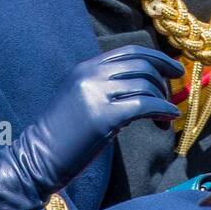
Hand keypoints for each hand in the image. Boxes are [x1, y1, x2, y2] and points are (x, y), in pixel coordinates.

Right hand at [15, 46, 182, 190]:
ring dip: (164, 99)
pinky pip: (144, 105)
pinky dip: (162, 109)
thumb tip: (145, 87)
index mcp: (85, 67)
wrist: (37, 157)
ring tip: (167, 117)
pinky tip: (168, 118)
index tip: (174, 70)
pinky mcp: (103, 117)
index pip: (130, 52)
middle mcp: (91, 74)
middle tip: (173, 95)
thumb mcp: (81, 98)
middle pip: (141, 64)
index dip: (156, 58)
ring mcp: (96, 94)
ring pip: (145, 83)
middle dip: (164, 78)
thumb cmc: (63, 135)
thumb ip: (107, 87)